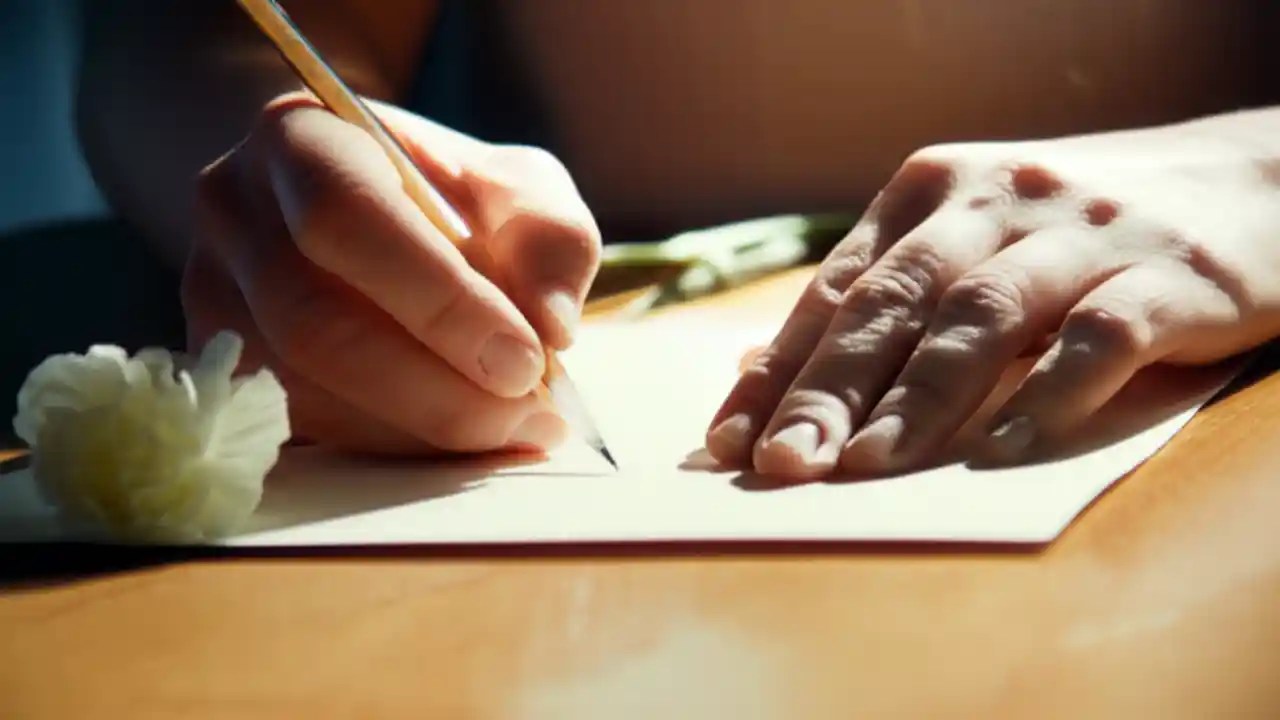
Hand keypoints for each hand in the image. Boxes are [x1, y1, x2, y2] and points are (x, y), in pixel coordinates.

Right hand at [184, 92, 600, 454]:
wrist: (384, 214)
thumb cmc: (454, 195)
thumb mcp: (519, 187)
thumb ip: (550, 239)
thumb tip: (551, 326)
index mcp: (299, 136)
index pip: (345, 214)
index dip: (438, 299)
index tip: (527, 360)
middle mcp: (233, 213)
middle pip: (314, 322)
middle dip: (436, 388)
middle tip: (531, 416)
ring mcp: (212, 297)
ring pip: (303, 390)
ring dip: (421, 428)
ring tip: (515, 431)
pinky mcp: (226, 370)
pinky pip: (301, 428)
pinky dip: (392, 445)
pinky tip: (458, 438)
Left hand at [707, 126, 1279, 476]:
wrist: (1257, 179)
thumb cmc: (1083, 228)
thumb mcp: (976, 237)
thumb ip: (885, 294)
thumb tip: (769, 370)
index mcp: (936, 190)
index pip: (839, 288)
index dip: (781, 366)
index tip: (730, 440)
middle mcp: (996, 199)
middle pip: (894, 300)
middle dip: (828, 387)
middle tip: (779, 465)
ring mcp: (1081, 232)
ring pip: (981, 315)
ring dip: (916, 397)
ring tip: (863, 469)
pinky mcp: (1167, 275)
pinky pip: (1097, 336)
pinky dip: (1044, 395)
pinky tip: (996, 455)